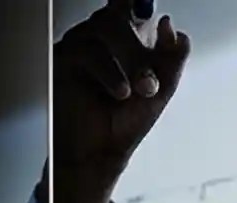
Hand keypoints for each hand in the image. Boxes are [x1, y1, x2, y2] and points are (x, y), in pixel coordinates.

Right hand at [45, 0, 190, 202]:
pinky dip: (109, 72)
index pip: (131, 10)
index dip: (134, 2)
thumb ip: (171, 57)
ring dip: (130, 62)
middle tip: (151, 83)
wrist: (103, 152)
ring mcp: (80, 46)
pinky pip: (87, 51)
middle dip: (140, 49)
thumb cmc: (127, 121)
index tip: (145, 4)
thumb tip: (173, 27)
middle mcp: (100, 38)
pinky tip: (120, 92)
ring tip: (141, 91)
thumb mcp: (162, 88)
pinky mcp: (63, 61)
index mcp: (126, 40)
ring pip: (104, 30)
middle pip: (119, 17)